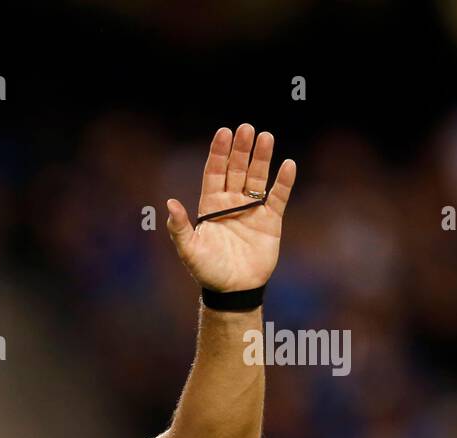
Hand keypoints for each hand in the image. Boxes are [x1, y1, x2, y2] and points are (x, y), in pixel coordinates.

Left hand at [166, 124, 295, 292]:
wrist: (234, 290)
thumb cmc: (208, 270)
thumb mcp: (189, 250)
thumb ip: (179, 228)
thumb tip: (169, 204)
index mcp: (210, 206)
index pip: (214, 173)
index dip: (219, 153)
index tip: (224, 132)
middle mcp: (231, 203)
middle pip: (236, 170)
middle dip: (240, 149)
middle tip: (246, 128)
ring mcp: (252, 210)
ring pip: (257, 178)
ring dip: (261, 158)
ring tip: (265, 137)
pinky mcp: (271, 220)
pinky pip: (278, 197)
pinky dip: (283, 182)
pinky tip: (287, 164)